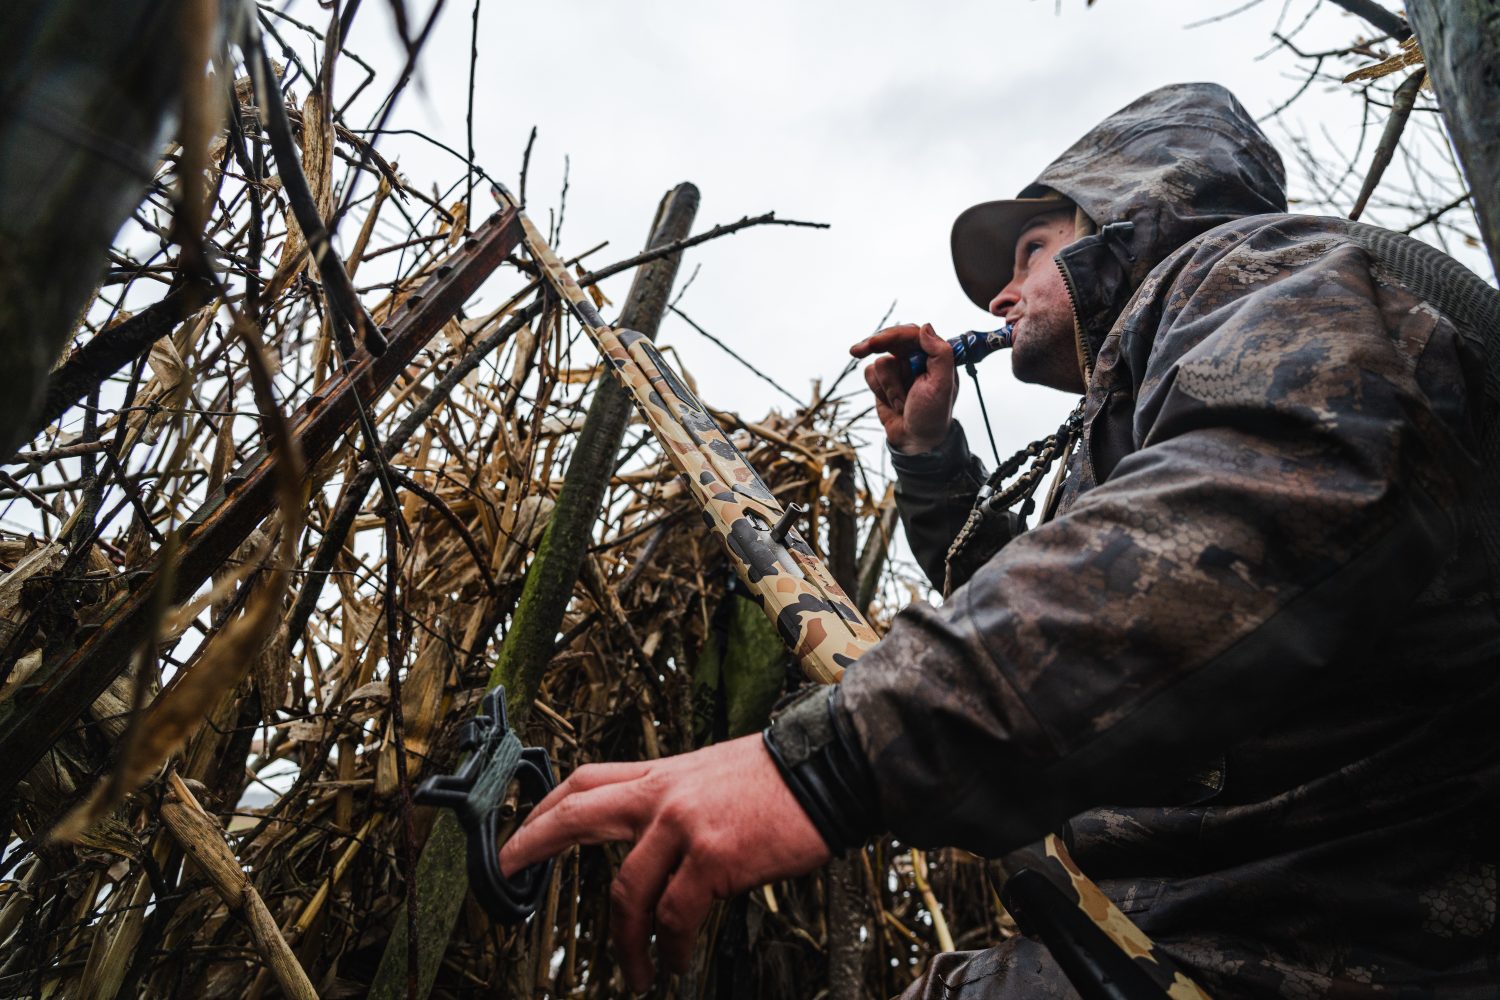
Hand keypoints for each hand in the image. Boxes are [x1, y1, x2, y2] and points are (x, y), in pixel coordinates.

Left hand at [498, 734, 830, 991]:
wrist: (833, 768)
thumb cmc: (783, 780)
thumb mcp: (715, 775)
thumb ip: (680, 801)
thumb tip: (660, 839)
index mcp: (664, 774)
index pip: (586, 780)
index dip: (545, 807)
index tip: (521, 832)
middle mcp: (665, 794)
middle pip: (576, 814)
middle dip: (531, 843)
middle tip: (505, 871)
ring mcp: (685, 824)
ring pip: (625, 890)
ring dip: (624, 942)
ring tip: (635, 973)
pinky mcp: (713, 856)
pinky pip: (674, 915)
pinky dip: (670, 947)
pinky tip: (675, 962)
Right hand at [850, 323, 957, 453]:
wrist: (914, 440)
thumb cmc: (932, 415)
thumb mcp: (942, 385)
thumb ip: (940, 354)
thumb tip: (925, 327)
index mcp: (935, 355)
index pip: (912, 334)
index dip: (891, 336)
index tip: (874, 344)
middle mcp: (916, 358)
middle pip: (890, 339)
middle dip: (874, 345)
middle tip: (858, 351)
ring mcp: (899, 368)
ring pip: (879, 362)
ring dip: (888, 386)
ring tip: (901, 403)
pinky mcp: (884, 380)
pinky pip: (870, 374)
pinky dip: (879, 390)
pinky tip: (892, 403)